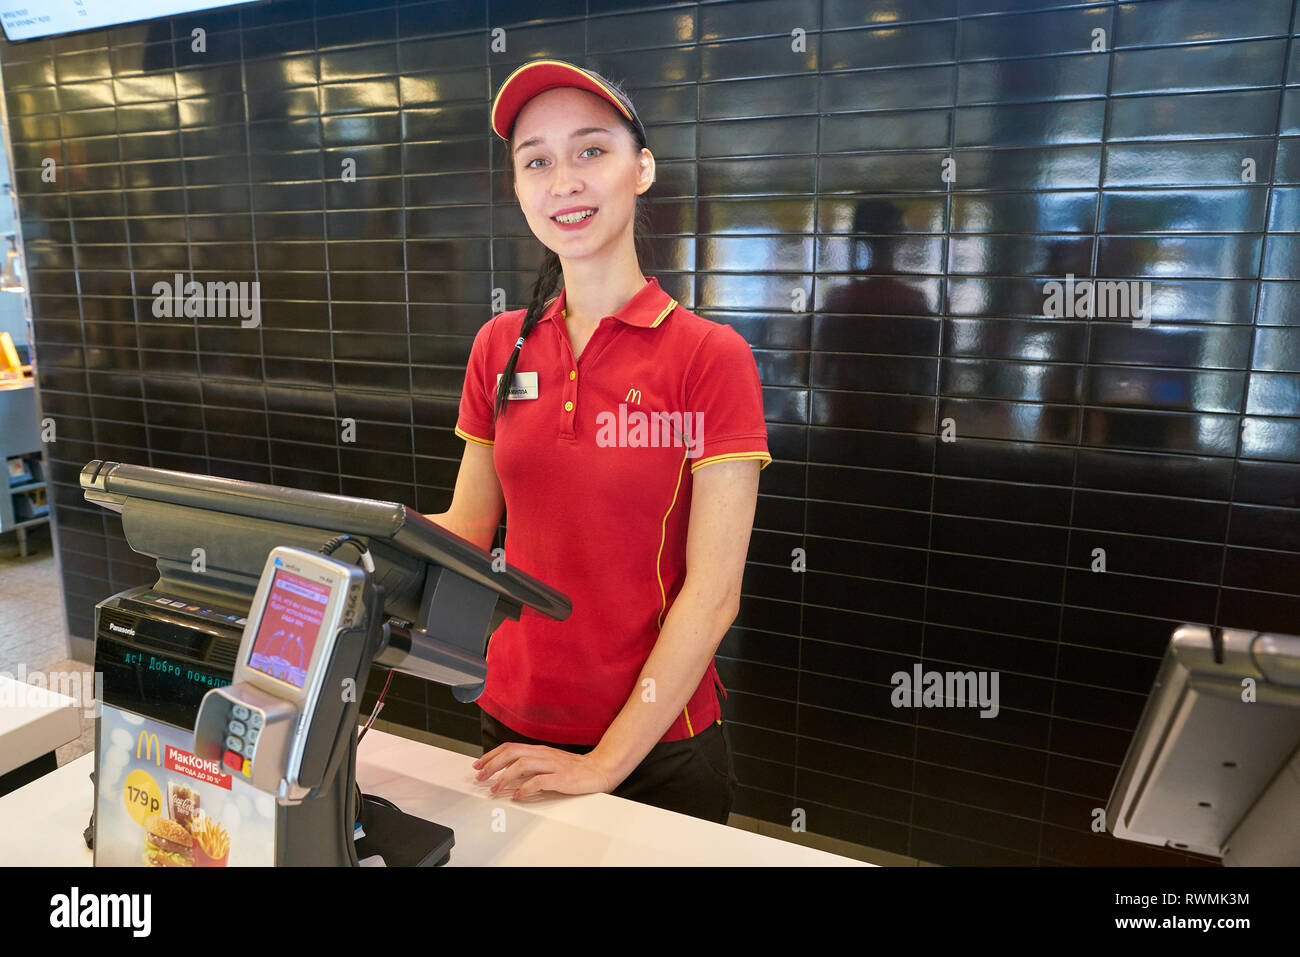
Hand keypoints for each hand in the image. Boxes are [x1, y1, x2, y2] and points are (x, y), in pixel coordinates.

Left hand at [472, 744, 616, 800]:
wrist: (599, 770)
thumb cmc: (573, 769)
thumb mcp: (548, 763)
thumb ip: (530, 766)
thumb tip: (508, 773)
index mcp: (539, 750)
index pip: (510, 748)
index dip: (491, 755)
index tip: (478, 765)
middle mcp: (543, 754)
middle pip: (512, 754)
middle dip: (492, 765)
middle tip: (481, 777)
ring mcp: (552, 765)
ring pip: (522, 765)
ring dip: (505, 777)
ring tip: (495, 789)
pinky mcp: (561, 777)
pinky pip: (539, 781)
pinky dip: (526, 788)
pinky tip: (519, 795)